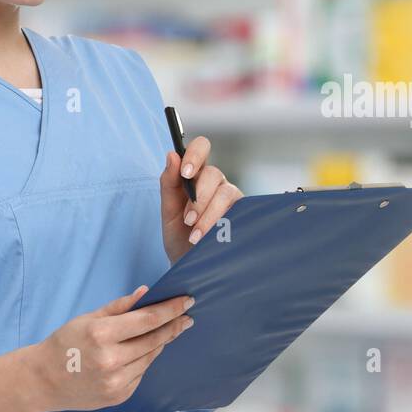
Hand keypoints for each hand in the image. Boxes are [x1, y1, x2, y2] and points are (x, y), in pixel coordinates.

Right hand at [30, 286, 193, 411]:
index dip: (171, 309)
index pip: (148, 320)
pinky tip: (140, 352)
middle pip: (155, 339)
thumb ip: (120, 307)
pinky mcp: (119, 396)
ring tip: (167, 331)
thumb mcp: (88, 318)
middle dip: (173, 326)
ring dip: (161, 342)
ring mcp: (116, 381)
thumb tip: (146, 293)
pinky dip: (144, 360)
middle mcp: (111, 360)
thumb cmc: (64, 343)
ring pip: (151, 357)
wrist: (43, 381)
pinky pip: (141, 373)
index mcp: (102, 335)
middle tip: (187, 316)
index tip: (186, 301)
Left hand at [159, 135, 242, 263]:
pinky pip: (238, 211)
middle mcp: (215, 182)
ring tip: (196, 236)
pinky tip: (213, 237)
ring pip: (225, 193)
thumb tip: (172, 155)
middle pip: (213, 173)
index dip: (195, 155)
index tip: (186, 173)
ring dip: (208, 215)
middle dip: (199, 197)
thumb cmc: (179, 235)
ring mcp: (231, 197)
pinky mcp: (243, 213)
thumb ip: (168, 183)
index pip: (201, 148)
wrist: (190, 264)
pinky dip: (222, 224)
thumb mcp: (167, 211)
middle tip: (187, 220)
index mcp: (196, 174)